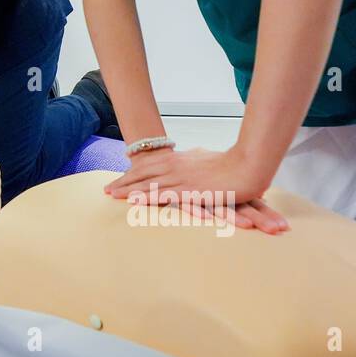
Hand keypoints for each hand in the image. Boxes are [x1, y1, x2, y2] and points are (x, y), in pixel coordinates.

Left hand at [105, 146, 288, 233]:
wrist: (249, 165)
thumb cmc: (233, 163)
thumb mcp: (209, 159)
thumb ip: (197, 160)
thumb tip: (191, 155)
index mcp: (181, 159)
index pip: (151, 165)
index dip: (134, 172)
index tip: (119, 178)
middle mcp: (177, 167)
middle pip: (144, 174)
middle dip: (124, 182)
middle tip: (106, 190)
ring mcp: (182, 178)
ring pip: (149, 184)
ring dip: (128, 190)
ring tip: (110, 195)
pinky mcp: (190, 190)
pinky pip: (162, 194)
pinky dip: (145, 197)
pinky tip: (132, 201)